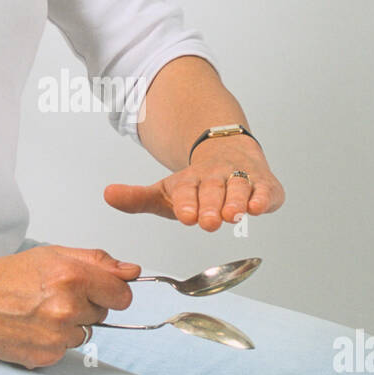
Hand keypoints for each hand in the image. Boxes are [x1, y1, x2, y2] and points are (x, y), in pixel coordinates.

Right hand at [0, 245, 140, 369]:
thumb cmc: (7, 277)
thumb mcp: (52, 255)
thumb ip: (97, 261)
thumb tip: (132, 271)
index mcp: (72, 277)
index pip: (122, 295)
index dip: (111, 291)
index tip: (99, 290)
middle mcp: (67, 308)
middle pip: (103, 314)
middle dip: (86, 306)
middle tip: (53, 296)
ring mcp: (56, 336)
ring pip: (84, 333)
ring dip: (70, 325)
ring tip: (39, 312)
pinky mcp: (46, 357)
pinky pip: (66, 350)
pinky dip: (53, 341)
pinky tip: (32, 328)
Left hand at [104, 138, 284, 231]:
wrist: (229, 153)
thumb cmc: (196, 184)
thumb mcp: (166, 191)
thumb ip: (137, 198)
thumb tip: (107, 195)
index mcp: (190, 180)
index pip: (187, 191)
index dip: (186, 203)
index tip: (185, 216)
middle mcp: (216, 177)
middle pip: (213, 190)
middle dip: (211, 205)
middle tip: (208, 222)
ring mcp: (242, 179)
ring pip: (240, 188)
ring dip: (237, 201)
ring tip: (234, 215)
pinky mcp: (265, 185)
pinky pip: (266, 190)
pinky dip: (264, 198)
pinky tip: (259, 207)